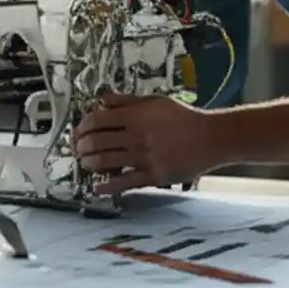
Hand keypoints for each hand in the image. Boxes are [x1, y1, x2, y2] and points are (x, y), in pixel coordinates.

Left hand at [73, 93, 223, 195]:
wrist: (211, 138)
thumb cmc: (183, 118)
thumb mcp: (155, 101)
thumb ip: (127, 101)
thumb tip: (101, 100)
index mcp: (136, 115)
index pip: (97, 120)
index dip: (82, 127)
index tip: (78, 132)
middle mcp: (137, 135)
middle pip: (96, 142)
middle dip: (81, 148)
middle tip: (78, 151)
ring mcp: (144, 156)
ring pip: (105, 162)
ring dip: (89, 165)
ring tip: (86, 165)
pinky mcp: (153, 175)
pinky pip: (123, 183)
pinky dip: (106, 186)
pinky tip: (97, 187)